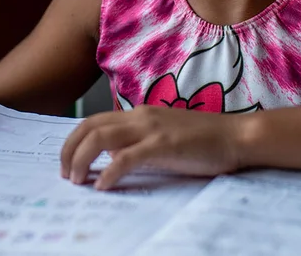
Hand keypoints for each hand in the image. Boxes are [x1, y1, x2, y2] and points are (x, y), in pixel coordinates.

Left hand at [60, 106, 248, 189]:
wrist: (236, 136)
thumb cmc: (203, 140)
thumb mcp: (162, 138)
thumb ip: (137, 144)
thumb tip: (112, 158)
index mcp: (138, 114)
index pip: (93, 121)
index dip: (73, 142)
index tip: (67, 163)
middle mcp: (139, 116)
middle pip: (89, 127)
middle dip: (69, 151)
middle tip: (65, 175)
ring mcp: (150, 129)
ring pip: (100, 139)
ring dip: (81, 160)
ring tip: (77, 181)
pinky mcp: (163, 145)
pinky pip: (125, 158)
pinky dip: (108, 173)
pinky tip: (103, 186)